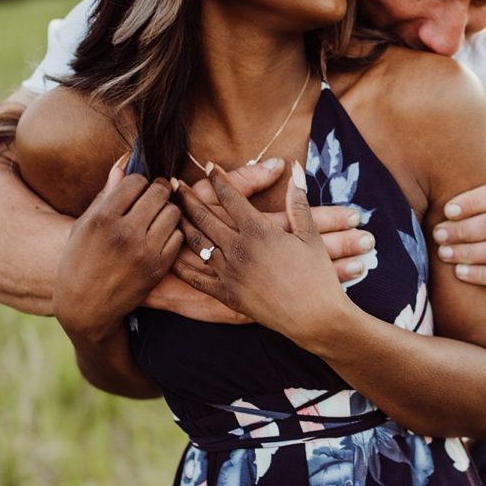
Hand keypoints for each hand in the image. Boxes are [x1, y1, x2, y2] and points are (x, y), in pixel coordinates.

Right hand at [54, 158, 182, 338]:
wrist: (86, 305)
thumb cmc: (80, 259)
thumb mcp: (85, 224)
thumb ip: (106, 192)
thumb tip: (124, 160)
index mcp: (103, 218)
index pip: (136, 181)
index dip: (138, 182)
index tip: (135, 190)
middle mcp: (125, 233)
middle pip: (159, 192)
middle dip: (157, 190)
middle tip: (153, 198)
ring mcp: (145, 251)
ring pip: (173, 212)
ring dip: (167, 210)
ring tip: (155, 217)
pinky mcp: (159, 267)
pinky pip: (179, 237)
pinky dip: (172, 233)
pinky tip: (159, 237)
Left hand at [144, 158, 372, 322]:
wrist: (315, 318)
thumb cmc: (317, 275)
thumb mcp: (310, 234)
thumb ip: (298, 200)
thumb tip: (294, 167)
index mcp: (258, 231)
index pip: (230, 196)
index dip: (218, 178)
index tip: (209, 166)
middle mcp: (237, 249)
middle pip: (204, 216)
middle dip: (187, 197)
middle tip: (174, 183)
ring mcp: (228, 273)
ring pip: (196, 243)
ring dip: (181, 223)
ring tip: (169, 210)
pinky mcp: (225, 294)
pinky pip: (195, 277)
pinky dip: (181, 263)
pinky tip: (171, 251)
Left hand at [432, 180, 485, 299]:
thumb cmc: (483, 233)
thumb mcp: (479, 213)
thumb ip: (462, 204)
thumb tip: (420, 186)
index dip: (472, 202)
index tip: (446, 210)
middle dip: (462, 230)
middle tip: (437, 235)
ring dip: (468, 252)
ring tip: (444, 253)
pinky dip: (480, 274)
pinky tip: (459, 272)